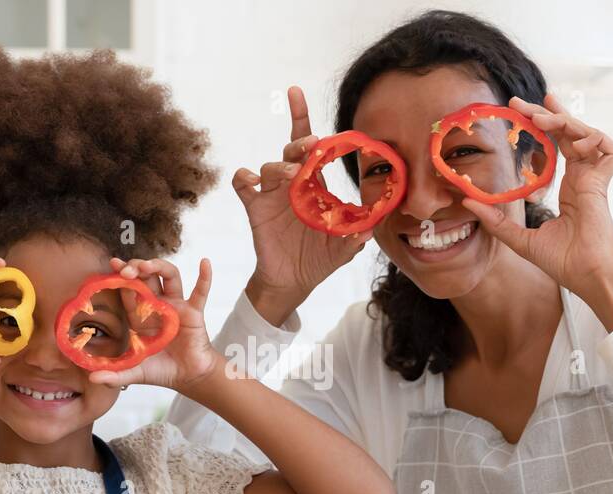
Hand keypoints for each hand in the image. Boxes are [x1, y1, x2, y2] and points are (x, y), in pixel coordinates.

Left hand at [87, 257, 222, 392]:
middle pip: (148, 277)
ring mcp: (177, 306)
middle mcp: (159, 306)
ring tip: (148, 264)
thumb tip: (93, 380)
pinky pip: (200, 292)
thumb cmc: (162, 372)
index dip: (121, 277)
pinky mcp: (194, 312)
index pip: (130, 291)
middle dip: (137, 268)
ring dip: (160, 266)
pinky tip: (204, 263)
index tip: (112, 266)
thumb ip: (115, 376)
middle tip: (125, 268)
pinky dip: (204, 278)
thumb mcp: (134, 373)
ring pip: (170, 277)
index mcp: (141, 316)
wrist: (189, 378)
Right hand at [234, 86, 370, 324]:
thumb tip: (369, 230)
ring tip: (292, 175)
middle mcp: (292, 183)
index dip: (302, 118)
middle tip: (311, 145)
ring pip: (270, 165)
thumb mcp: (343, 249)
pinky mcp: (255, 209)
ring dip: (279, 166)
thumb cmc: (319, 258)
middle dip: (301, 141)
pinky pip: (243, 185)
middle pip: (292, 149)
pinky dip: (244, 177)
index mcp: (314, 184)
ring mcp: (272, 195)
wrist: (292, 281)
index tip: (295, 93)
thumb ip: (355, 238)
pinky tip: (252, 182)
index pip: (311, 146)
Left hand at [461, 93, 612, 329]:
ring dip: (565, 121)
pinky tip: (574, 142)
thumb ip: (496, 220)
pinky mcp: (605, 184)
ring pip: (587, 135)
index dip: (544, 125)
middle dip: (549, 112)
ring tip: (541, 117)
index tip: (523, 111)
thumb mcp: (520, 238)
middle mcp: (584, 179)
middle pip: (570, 133)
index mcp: (570, 188)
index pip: (558, 145)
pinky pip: (609, 150)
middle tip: (520, 103)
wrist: (587, 276)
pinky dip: (594, 139)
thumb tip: (466, 201)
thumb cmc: (562, 262)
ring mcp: (596, 180)